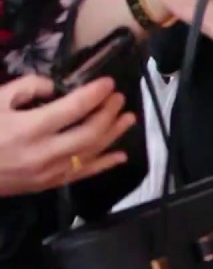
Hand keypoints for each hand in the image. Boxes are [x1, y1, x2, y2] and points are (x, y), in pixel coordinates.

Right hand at [0, 75, 135, 196]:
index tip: (108, 83)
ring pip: (91, 153)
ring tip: (129, 117)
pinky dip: (104, 164)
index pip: (72, 109)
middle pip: (89, 133)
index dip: (94, 94)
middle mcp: (42, 153)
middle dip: (108, 113)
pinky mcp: (46, 185)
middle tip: (119, 98)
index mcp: (27, 129)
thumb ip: (27, 88)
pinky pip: (82, 174)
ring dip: (113, 134)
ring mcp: (47, 172)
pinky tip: (120, 155)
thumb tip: (56, 87)